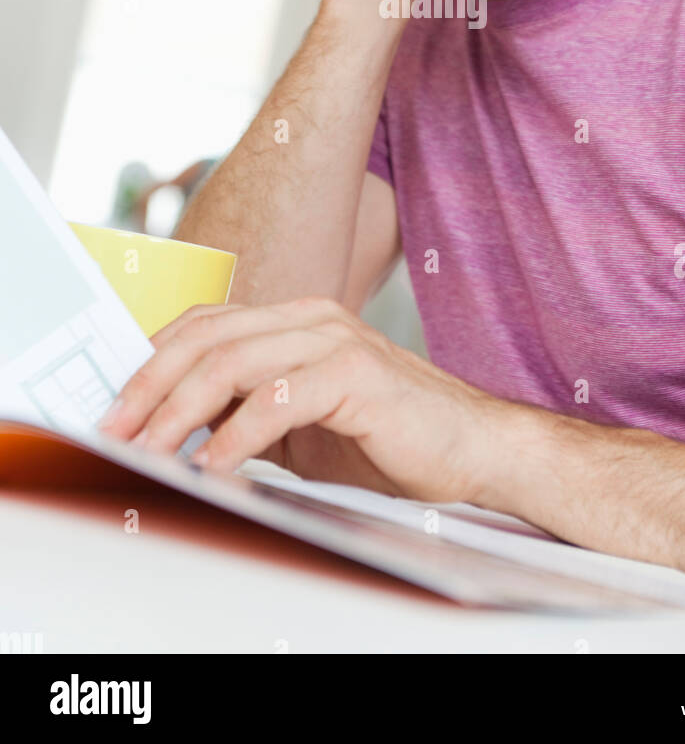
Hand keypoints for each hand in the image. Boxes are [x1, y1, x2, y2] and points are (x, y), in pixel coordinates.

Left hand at [97, 298, 509, 504]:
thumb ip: (245, 411)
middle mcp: (311, 318)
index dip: (150, 360)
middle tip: (115, 429)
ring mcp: (335, 340)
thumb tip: (173, 428)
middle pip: (207, 338)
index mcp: (294, 321)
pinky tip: (212, 465)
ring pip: (232, 362)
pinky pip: (279, 399)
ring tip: (150, 449)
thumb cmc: (388, 437)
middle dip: (150, 384)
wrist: (473, 448)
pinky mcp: (358, 375)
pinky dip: (236, 434)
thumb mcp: (299, 423)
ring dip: (179, 411)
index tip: (112, 406)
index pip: (204, 324)